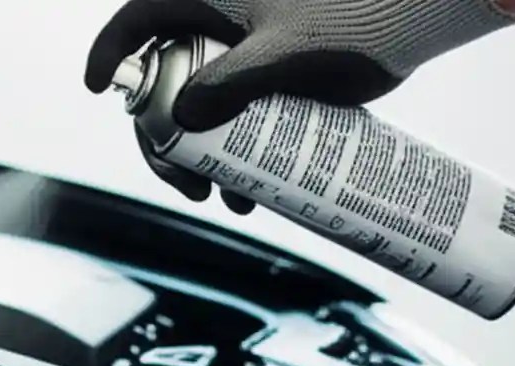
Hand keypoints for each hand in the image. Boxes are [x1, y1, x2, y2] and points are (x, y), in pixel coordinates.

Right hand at [87, 0, 514, 208]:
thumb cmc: (351, 18)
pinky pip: (235, 115)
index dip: (110, 54)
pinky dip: (234, 152)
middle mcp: (218, 23)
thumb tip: (180, 122)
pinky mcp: (270, 76)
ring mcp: (243, 51)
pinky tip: (249, 189)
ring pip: (198, 107)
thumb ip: (228, 83)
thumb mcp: (281, 54)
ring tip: (228, 198)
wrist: (415, 17)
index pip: (137, 19)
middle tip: (184, 182)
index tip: (100, 90)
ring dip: (201, 157)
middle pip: (162, 82)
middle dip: (163, 140)